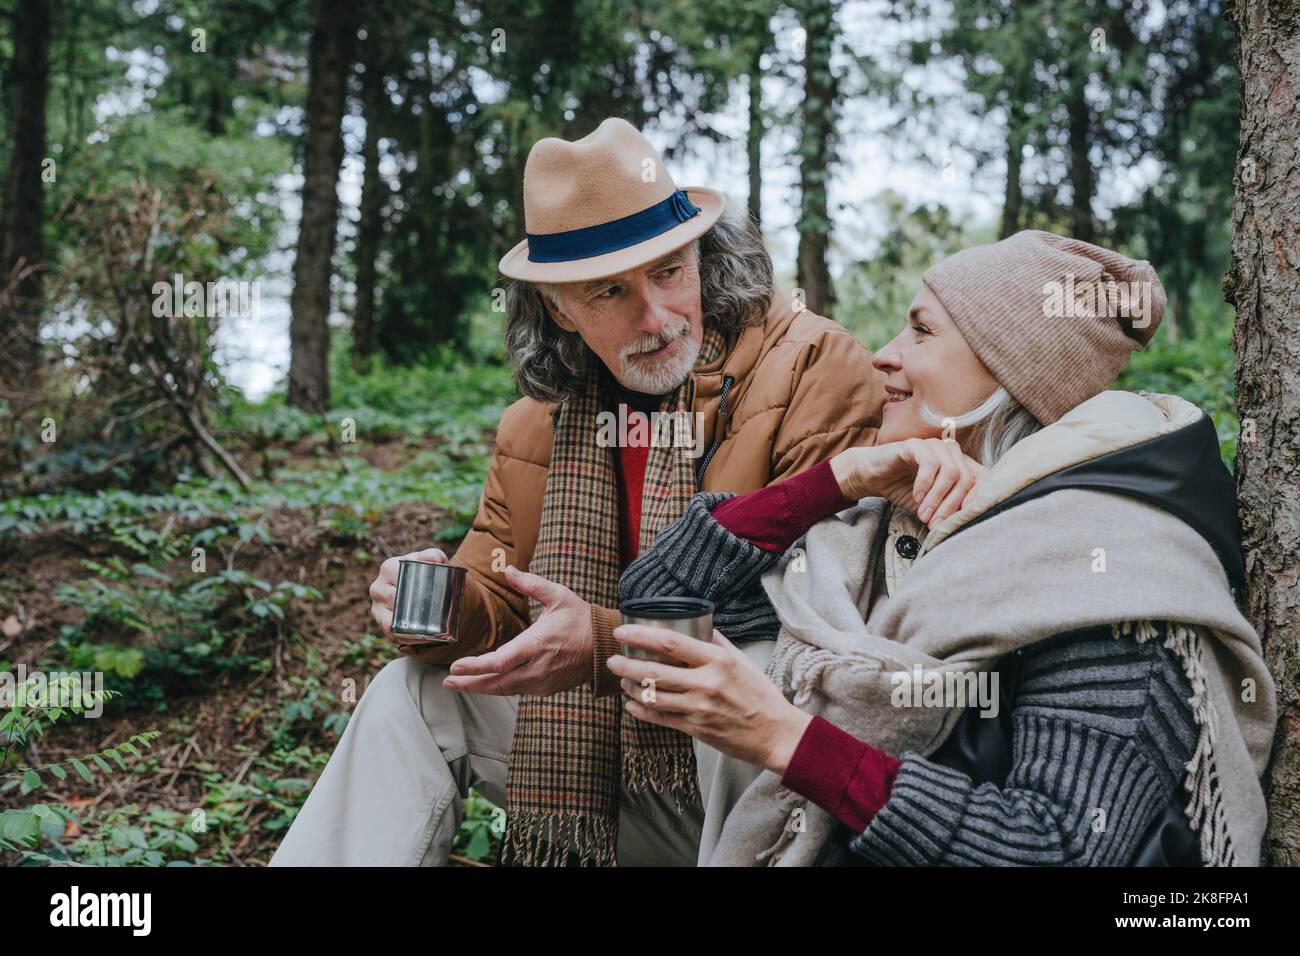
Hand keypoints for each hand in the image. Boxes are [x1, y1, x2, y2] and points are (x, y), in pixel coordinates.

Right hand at [370, 548, 448, 645]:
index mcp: (388, 568)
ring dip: (409, 627)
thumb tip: (434, 560)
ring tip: (429, 629)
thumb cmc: (429, 573)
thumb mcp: (434, 561)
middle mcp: (378, 587)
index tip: (433, 592)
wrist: (427, 590)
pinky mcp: (381, 622)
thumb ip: (435, 556)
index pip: (398, 575)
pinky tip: (421, 639)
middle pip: (394, 599)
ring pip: (391, 619)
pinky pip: (392, 632)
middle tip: (435, 612)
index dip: (414, 584)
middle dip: (413, 607)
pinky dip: (407, 637)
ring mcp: (377, 606)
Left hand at [441, 565, 591, 696]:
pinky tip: (484, 683)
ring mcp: (542, 682)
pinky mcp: (546, 688)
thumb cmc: (581, 619)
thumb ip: (530, 584)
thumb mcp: (558, 595)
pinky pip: (517, 690)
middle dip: (469, 683)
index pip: (500, 661)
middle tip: (447, 682)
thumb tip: (508, 569)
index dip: (475, 667)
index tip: (455, 666)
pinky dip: (498, 687)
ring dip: (480, 688)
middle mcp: (538, 667)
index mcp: (538, 644)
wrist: (605, 646)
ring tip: (458, 684)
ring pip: (505, 689)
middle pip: (497, 682)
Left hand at [607, 626, 812, 775]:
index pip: (671, 642)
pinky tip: (630, 704)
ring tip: (621, 679)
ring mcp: (699, 708)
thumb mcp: (742, 661)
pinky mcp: (695, 729)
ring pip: (653, 696)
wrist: (776, 734)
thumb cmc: (760, 695)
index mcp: (718, 661)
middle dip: (626, 663)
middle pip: (654, 671)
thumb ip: (717, 643)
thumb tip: (698, 624)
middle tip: (612, 658)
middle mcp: (706, 683)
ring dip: (630, 687)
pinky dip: (640, 711)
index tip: (623, 631)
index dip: (641, 635)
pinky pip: (660, 719)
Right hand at [829, 439, 985, 527]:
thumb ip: (949, 509)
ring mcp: (934, 446)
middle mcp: (951, 452)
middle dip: (950, 505)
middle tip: (934, 523)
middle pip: (966, 479)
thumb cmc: (903, 489)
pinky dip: (925, 484)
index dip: (978, 499)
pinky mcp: (916, 444)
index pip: (984, 478)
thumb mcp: (931, 505)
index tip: (962, 520)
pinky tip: (916, 496)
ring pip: (951, 471)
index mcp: (960, 464)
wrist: (872, 477)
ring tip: (923, 513)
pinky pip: (930, 463)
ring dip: (937, 497)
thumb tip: (966, 523)